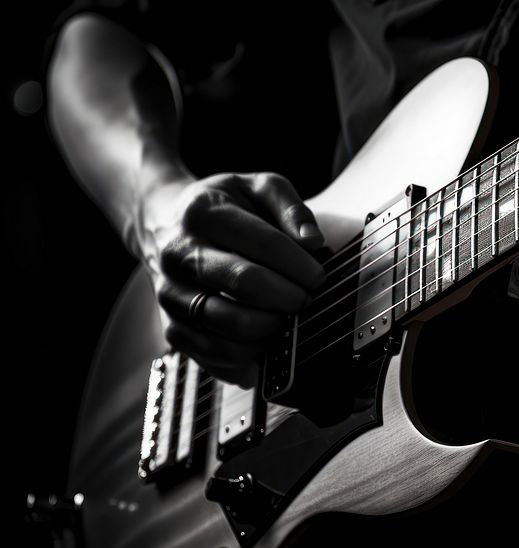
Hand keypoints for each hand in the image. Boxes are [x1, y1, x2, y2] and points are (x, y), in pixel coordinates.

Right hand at [143, 172, 325, 386]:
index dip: (301, 266)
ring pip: (230, 326)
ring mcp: (171, 294)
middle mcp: (178, 254)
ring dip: (273, 329)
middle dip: (290, 297)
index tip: (319, 277)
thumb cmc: (223, 206)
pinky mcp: (172, 327)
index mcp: (203, 214)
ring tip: (288, 318)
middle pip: (247, 286)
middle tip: (307, 299)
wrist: (163, 222)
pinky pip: (216, 353)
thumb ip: (291, 207)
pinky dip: (250, 354)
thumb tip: (313, 241)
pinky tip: (266, 338)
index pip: (264, 245)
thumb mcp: (256, 186)